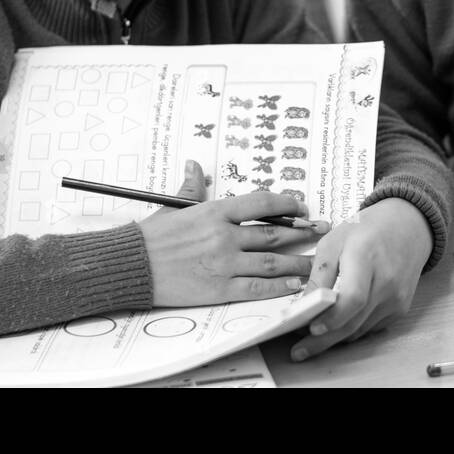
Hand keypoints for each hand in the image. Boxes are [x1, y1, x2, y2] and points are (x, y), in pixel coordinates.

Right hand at [142, 161, 315, 305]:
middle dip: (302, 232)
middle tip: (323, 231)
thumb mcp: (172, 207)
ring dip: (298, 262)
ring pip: (271, 261)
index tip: (302, 206)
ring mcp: (223, 263)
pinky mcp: (218, 289)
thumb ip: (191, 187)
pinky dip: (279, 286)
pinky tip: (295, 285)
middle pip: (273, 233)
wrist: (130, 265)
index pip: (261, 203)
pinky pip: (256, 287)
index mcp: (214, 211)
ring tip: (318, 263)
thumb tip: (194, 165)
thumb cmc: (150, 237)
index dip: (287, 203)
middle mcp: (223, 235)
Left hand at [289, 197, 432, 361]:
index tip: (311, 327)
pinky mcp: (400, 308)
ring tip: (309, 342)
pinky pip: (370, 327)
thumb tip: (302, 305)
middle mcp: (386, 281)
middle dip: (324, 340)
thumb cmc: (367, 230)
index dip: (333, 316)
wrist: (407, 226)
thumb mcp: (334, 240)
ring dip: (335, 338)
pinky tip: (335, 329)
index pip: (354, 296)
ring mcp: (397, 298)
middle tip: (298, 352)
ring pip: (360, 329)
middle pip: (354, 320)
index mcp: (366, 257)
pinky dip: (351, 330)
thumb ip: (320, 273)